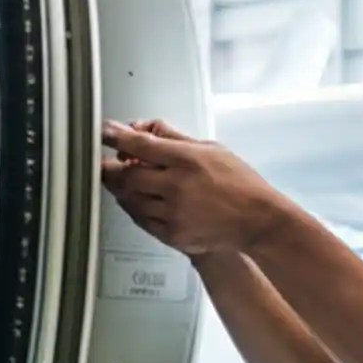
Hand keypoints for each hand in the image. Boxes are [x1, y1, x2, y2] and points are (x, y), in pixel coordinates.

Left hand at [100, 119, 286, 255]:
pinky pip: (141, 221)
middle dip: (111, 169)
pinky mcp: (173, 234)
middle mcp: (178, 186)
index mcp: (188, 159)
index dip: (117, 137)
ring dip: (121, 190)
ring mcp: (174, 213)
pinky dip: (134, 209)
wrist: (257, 220)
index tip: (105, 132)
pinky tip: (138, 202)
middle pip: (128, 175)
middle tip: (107, 165)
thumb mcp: (212, 149)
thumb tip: (149, 128)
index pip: (141, 144)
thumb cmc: (240, 184)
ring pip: (130, 200)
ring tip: (122, 183)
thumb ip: (177, 138)